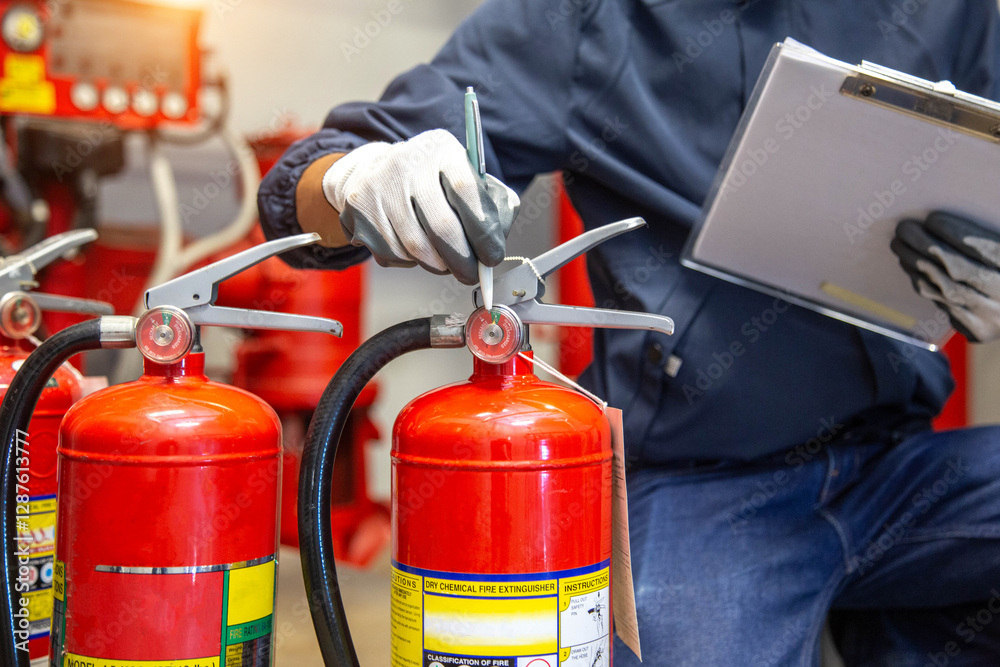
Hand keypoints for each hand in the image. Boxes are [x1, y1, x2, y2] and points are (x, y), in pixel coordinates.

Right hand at [321, 129, 518, 284]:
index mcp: (441, 149)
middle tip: (472, 275)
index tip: (492, 257)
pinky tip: (415, 249)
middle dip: (463, 261)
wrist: (376, 172)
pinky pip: (394, 253)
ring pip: (417, 248)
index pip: (467, 191)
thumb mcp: (468, 179)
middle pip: (442, 227)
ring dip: (438, 265)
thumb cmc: (434, 182)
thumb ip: (493, 207)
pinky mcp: (360, 210)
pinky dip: (412, 261)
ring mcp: (380, 187)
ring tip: (445, 262)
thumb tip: (495, 246)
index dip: (484, 232)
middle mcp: (407, 163)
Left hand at [891, 211, 999, 342]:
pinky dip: (923, 283)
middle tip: (904, 229)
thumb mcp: (999, 252)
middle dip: (924, 246)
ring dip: (916, 264)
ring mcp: (993, 316)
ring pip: (944, 288)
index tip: (932, 219)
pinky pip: (942, 304)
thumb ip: (983, 242)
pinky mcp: (978, 330)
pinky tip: (910, 267)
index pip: (984, 249)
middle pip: (957, 268)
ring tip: (900, 245)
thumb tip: (938, 224)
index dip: (955, 233)